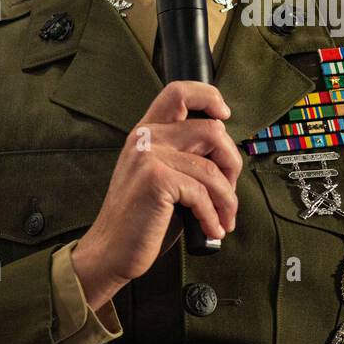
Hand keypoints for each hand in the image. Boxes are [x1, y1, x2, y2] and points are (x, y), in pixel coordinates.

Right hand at [71, 81, 242, 307]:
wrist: (110, 250)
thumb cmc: (143, 219)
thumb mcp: (163, 177)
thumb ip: (187, 157)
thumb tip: (229, 155)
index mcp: (148, 132)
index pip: (178, 92)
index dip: (209, 97)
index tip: (225, 115)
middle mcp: (146, 137)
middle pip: (211, 130)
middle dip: (232, 163)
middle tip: (229, 191)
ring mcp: (149, 156)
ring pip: (212, 168)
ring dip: (226, 200)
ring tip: (224, 219)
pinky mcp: (155, 180)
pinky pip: (202, 193)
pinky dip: (213, 216)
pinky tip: (212, 229)